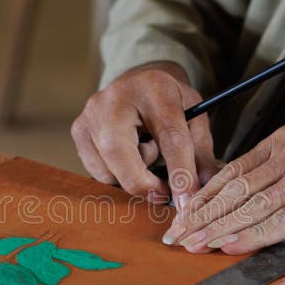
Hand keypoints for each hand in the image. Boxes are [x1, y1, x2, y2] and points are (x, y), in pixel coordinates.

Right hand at [71, 62, 219, 204]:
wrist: (137, 83)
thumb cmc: (168, 103)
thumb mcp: (194, 116)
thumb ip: (201, 152)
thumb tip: (206, 187)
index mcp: (155, 89)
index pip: (169, 137)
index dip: (180, 173)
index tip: (187, 201)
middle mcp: (115, 99)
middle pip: (120, 152)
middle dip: (143, 183)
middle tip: (163, 195)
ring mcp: (91, 114)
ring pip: (107, 167)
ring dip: (131, 175)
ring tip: (144, 155)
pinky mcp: (78, 130)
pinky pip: (96, 171)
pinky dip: (116, 174)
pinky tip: (128, 156)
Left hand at [162, 121, 284, 253]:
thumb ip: (281, 173)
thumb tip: (247, 201)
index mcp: (283, 141)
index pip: (231, 171)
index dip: (203, 197)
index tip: (181, 216)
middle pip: (233, 187)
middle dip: (201, 215)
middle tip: (175, 236)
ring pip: (252, 203)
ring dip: (219, 228)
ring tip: (194, 245)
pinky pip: (282, 218)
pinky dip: (254, 234)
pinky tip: (231, 245)